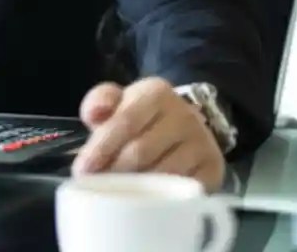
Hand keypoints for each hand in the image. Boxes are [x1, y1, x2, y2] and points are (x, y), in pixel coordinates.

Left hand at [72, 77, 225, 191]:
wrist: (183, 127)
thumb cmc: (140, 117)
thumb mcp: (118, 102)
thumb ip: (99, 101)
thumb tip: (96, 114)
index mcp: (156, 92)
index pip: (125, 122)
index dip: (101, 149)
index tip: (82, 171)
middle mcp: (184, 114)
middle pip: (140, 151)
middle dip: (113, 172)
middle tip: (96, 188)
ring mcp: (202, 142)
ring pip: (162, 174)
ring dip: (135, 189)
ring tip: (117, 196)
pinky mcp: (213, 169)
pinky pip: (183, 191)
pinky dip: (162, 199)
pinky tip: (146, 203)